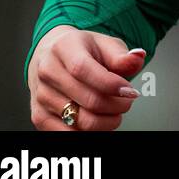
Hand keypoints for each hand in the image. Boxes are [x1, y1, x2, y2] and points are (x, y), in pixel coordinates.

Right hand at [27, 25, 144, 130]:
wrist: (51, 56)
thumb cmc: (83, 51)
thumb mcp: (104, 44)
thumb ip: (122, 55)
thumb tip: (138, 58)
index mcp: (64, 48)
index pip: (83, 69)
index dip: (110, 84)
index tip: (131, 91)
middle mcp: (48, 72)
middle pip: (88, 100)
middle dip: (117, 106)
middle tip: (128, 101)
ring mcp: (42, 96)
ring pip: (81, 121)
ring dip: (107, 121)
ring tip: (116, 111)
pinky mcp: (39, 116)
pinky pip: (67, 134)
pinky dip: (91, 133)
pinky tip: (101, 121)